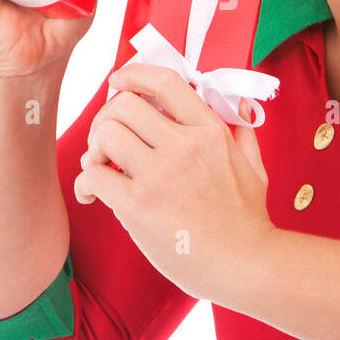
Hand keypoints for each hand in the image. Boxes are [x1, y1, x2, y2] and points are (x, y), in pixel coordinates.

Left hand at [73, 62, 273, 302]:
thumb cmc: (249, 220)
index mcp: (210, 132)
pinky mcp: (138, 206)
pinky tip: (91, 194)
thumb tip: (240, 105)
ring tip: (100, 165)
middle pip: (124, 105)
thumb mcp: (254, 165)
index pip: (165, 82)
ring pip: (105, 134)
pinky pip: (93, 175)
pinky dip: (85, 182)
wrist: (248, 264)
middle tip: (107, 140)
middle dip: (107, 118)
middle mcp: (184, 146)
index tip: (119, 81)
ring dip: (94, 147)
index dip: (134, 74)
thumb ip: (241, 130)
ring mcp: (159, 175)